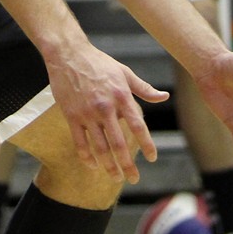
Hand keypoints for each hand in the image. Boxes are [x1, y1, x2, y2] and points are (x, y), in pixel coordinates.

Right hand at [45, 41, 168, 183]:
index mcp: (121, 96)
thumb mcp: (124, 72)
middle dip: (127, 164)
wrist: (68, 54)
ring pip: (100, 147)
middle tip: (134, 179)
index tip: (152, 158)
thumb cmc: (99, 62)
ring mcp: (87, 113)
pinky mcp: (71, 116)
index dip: (147, 144)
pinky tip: (93, 166)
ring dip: (109, 166)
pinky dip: (87, 157)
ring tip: (116, 178)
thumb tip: (164, 96)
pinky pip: (80, 142)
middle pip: (119, 143)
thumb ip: (144, 88)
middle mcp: (105, 107)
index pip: (138, 125)